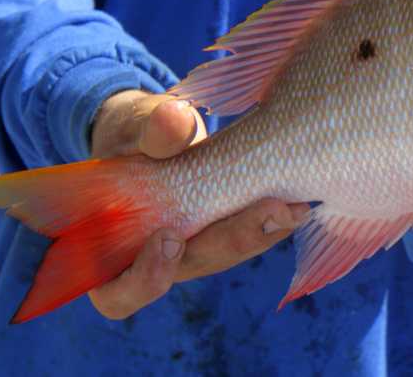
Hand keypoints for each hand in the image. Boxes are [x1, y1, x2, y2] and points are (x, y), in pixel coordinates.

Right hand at [85, 90, 308, 319]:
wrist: (154, 132)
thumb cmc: (133, 137)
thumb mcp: (134, 127)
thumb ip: (150, 128)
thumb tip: (174, 120)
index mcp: (113, 254)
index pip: (120, 292)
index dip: (145, 277)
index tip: (169, 238)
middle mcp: (159, 261)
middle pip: (193, 268)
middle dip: (232, 242)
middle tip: (267, 211)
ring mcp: (198, 248)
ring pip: (230, 253)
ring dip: (263, 231)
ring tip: (293, 205)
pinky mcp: (229, 229)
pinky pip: (252, 232)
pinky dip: (274, 217)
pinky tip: (299, 199)